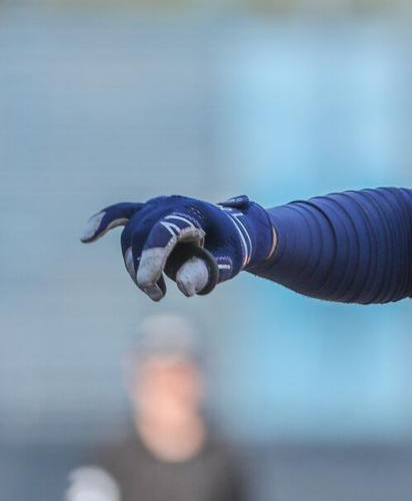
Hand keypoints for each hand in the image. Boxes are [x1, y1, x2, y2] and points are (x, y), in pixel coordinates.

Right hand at [81, 195, 274, 299]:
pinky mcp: (146, 214)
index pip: (165, 232)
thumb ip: (207, 271)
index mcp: (193, 212)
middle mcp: (169, 204)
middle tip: (157, 295)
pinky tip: (86, 237)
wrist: (236, 232)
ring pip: (130, 236)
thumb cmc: (232, 248)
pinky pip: (120, 214)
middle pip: (141, 235)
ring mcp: (155, 207)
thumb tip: (183, 287)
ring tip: (156, 292)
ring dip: (135, 265)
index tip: (147, 284)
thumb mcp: (229, 262)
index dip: (152, 257)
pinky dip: (103, 223)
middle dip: (143, 268)